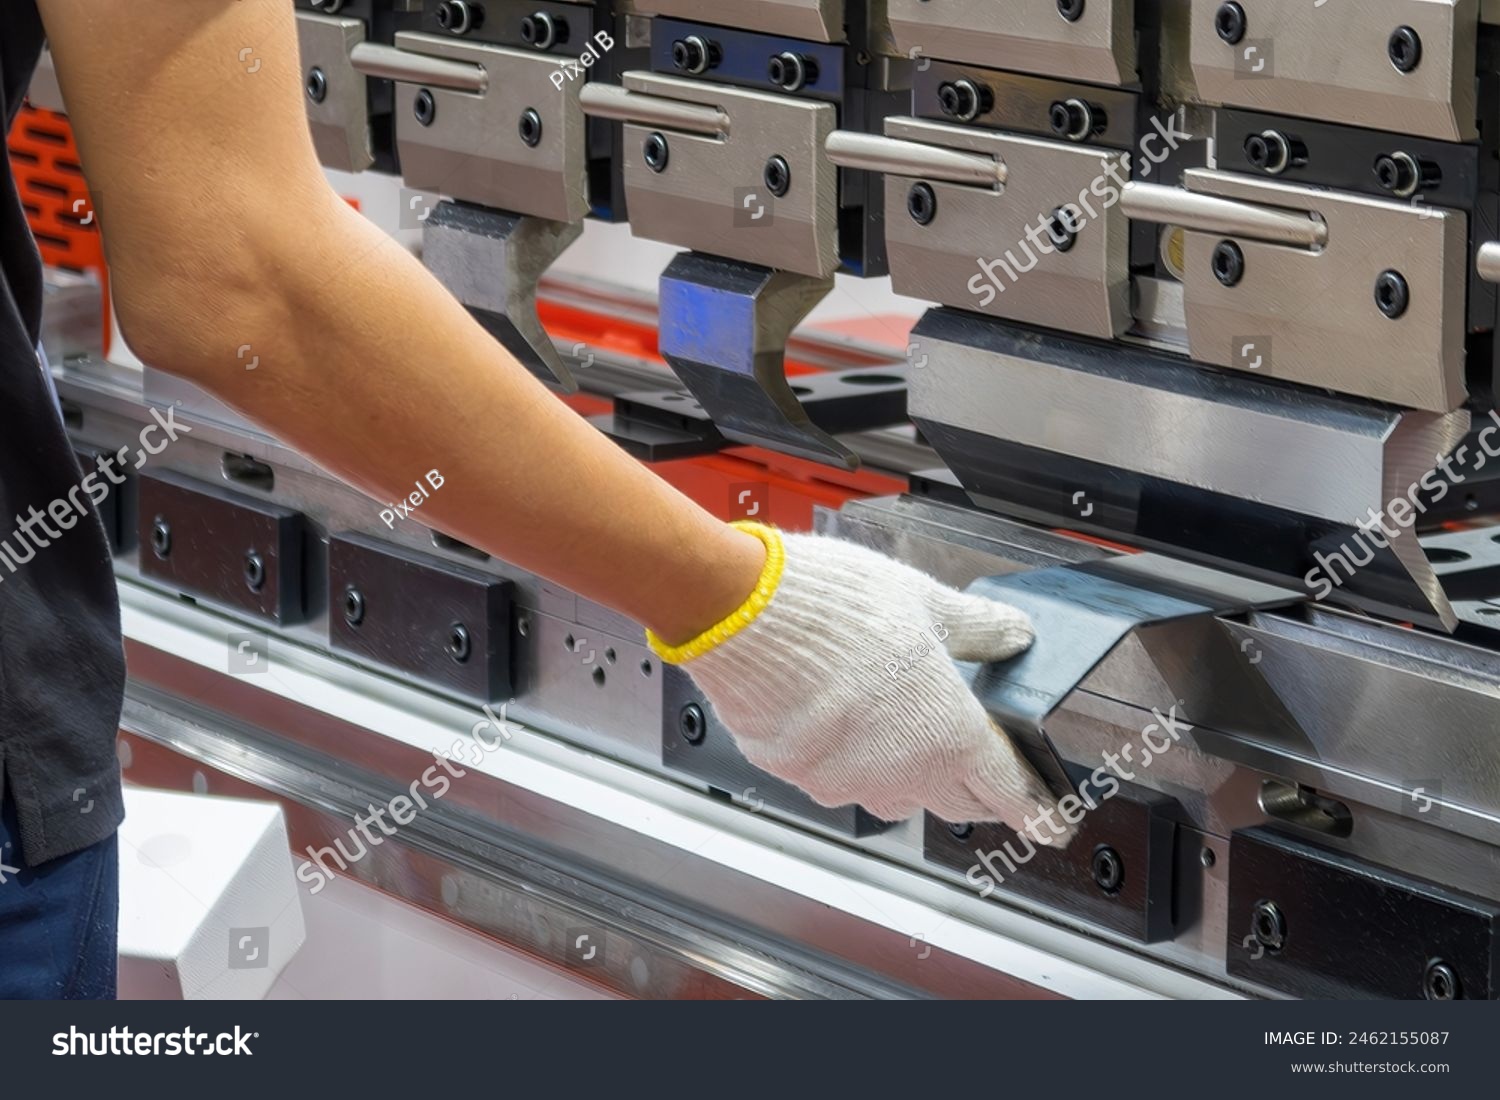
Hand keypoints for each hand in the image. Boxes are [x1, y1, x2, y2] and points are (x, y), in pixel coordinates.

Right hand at [665, 527, 1072, 837]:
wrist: (749, 615)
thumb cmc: (837, 609)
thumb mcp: (926, 605)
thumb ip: (977, 629)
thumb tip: (1012, 633)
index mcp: (950, 734)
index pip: (1010, 792)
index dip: (1040, 813)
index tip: (1054, 825)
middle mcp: (903, 772)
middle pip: (958, 803)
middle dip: (979, 792)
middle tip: (985, 772)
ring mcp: (848, 781)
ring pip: (897, 799)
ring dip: (913, 778)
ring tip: (905, 734)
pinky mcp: (801, 775)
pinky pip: (839, 783)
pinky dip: (853, 762)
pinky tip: (844, 721)